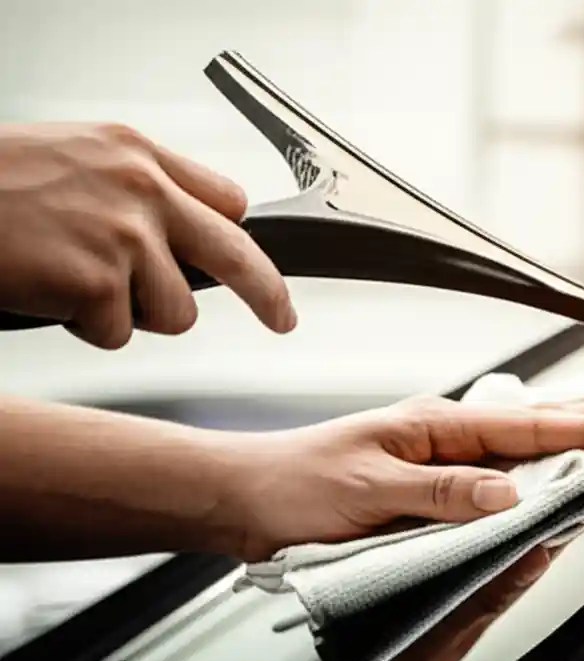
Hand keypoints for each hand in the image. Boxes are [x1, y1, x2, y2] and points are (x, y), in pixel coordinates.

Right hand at [0, 122, 294, 347]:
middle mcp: (142, 190)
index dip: (233, 237)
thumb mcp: (69, 158)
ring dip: (132, 314)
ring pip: (176, 311)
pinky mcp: (98, 282)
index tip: (252, 263)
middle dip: (268, 294)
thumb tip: (177, 228)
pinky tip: (49, 295)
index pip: (225, 200)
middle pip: (238, 253)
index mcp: (136, 154)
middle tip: (283, 319)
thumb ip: (129, 186)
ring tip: (76, 286)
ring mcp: (124, 237)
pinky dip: (85, 327)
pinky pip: (120, 332)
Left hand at [221, 388, 583, 560]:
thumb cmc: (298, 489)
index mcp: (436, 427)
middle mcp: (446, 434)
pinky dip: (542, 453)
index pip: (529, 430)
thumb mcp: (368, 491)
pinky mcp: (432, 477)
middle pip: (539, 421)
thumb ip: (440, 494)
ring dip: (578, 425)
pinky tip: (559, 453)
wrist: (246, 496)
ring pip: (526, 438)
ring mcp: (441, 453)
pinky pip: (502, 463)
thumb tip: (509, 495)